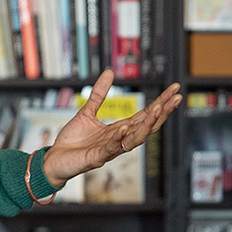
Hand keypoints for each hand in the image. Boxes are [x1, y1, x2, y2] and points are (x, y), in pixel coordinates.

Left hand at [41, 70, 181, 187]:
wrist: (55, 159)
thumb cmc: (73, 140)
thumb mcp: (86, 111)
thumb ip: (99, 94)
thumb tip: (109, 72)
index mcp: (119, 129)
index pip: (145, 115)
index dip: (160, 103)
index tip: (173, 89)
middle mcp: (119, 140)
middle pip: (147, 126)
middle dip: (162, 112)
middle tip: (176, 98)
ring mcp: (110, 150)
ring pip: (135, 139)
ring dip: (147, 125)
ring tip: (158, 109)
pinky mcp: (96, 158)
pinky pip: (111, 148)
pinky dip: (118, 138)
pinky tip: (123, 127)